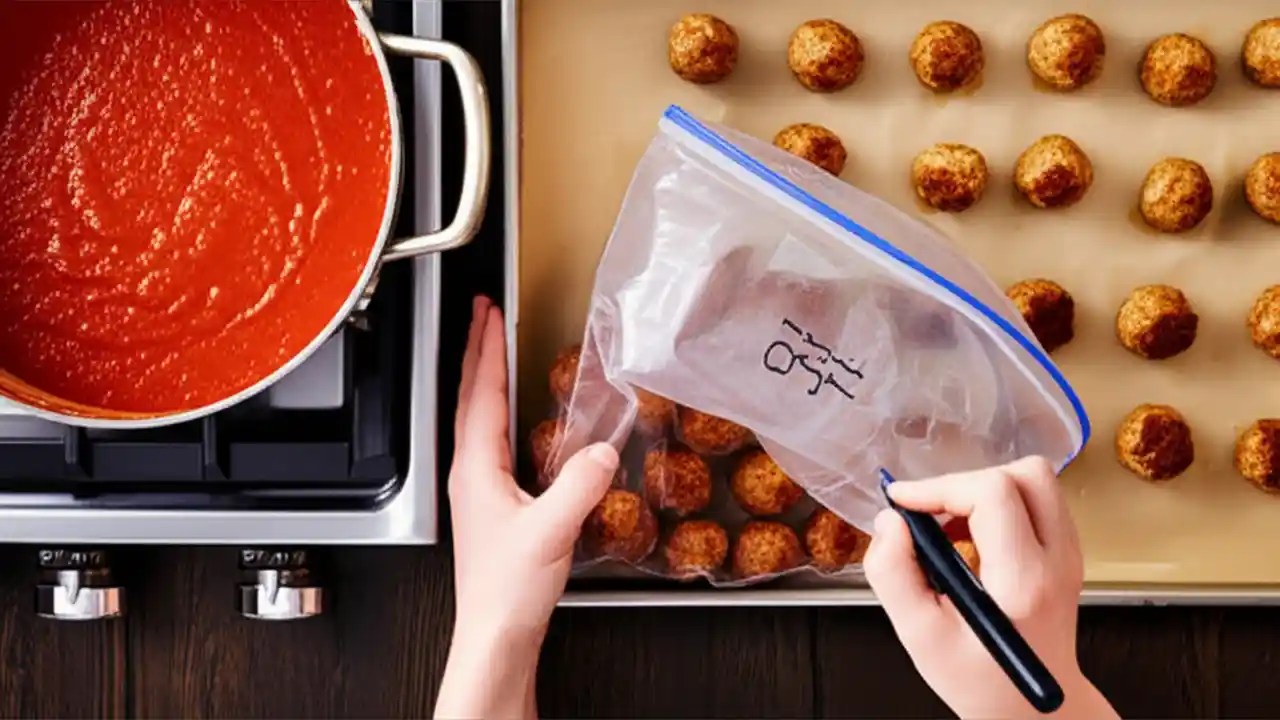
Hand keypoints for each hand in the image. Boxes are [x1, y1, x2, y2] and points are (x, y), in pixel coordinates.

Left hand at [434, 297, 615, 719]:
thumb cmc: (507, 591)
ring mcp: (478, 490)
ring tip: (494, 350)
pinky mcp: (492, 507)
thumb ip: (579, 486)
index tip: (488, 311)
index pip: (480, 392)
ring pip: (478, 419)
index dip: (486, 348)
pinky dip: (502, 415)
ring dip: (486, 379)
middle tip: (483, 314)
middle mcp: (470, 474)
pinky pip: (493, 443)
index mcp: (475, 468)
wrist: (495, 634)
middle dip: (478, 351)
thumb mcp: (550, 531)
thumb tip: (603, 450)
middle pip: (471, 397)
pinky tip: (518, 421)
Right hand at [863, 457, 1117, 719]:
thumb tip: (890, 522)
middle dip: (964, 481)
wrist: (1032, 709)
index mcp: (1022, 581)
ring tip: (951, 526)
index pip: (993, 494)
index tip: (904, 502)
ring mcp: (1068, 554)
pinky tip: (972, 537)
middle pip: (1024, 474)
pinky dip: (999, 502)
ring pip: (1034, 480)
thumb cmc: (980, 680)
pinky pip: (1037, 499)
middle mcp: (1056, 560)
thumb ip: (893, 574)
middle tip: (931, 512)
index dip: (940, 487)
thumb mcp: (920, 635)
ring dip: (983, 489)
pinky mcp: (1066, 552)